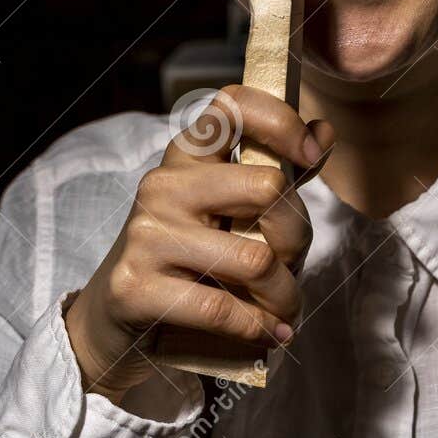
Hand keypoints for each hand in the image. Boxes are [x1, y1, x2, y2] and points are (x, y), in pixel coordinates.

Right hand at [64, 86, 332, 403]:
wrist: (113, 319)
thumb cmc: (188, 259)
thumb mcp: (228, 211)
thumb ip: (276, 174)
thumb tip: (324, 130)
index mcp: (186, 157)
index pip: (232, 105)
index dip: (282, 120)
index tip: (312, 152)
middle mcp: (162, 186)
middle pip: (267, 187)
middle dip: (298, 237)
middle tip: (293, 264)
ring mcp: (146, 235)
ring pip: (256, 258)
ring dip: (284, 295)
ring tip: (283, 309)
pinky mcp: (135, 288)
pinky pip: (222, 309)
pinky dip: (256, 327)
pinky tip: (266, 332)